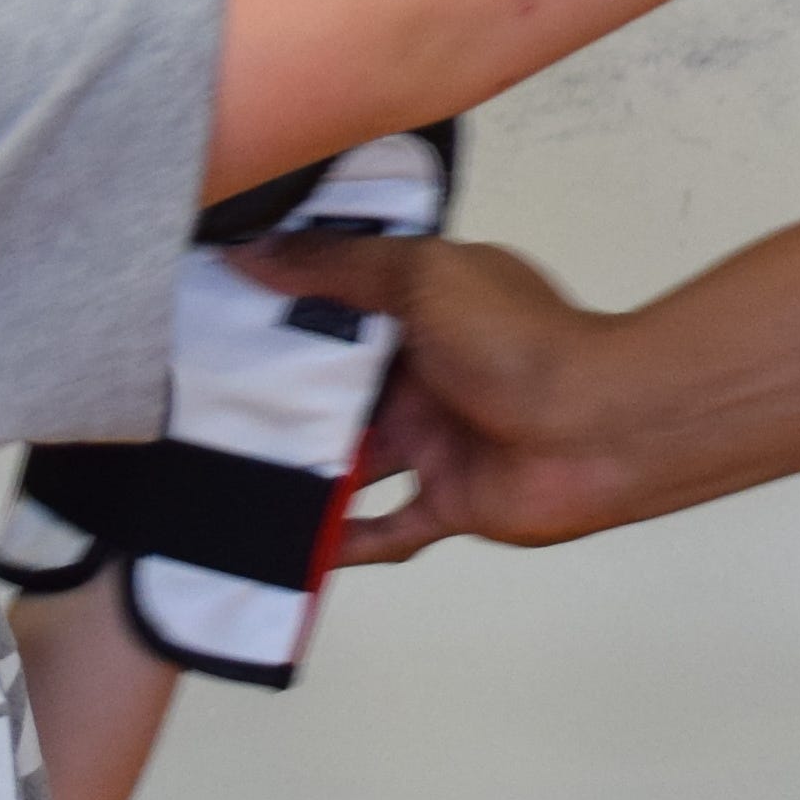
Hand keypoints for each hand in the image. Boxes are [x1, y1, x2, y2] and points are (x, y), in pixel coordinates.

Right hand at [242, 232, 680, 564]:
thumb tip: (254, 253)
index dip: (283, 313)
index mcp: (422, 310)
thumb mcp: (420, 275)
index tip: (214, 318)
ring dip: (301, 470)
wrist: (601, 427)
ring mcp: (439, 440)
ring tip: (225, 478)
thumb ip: (337, 266)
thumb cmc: (521, 342)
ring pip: (353, 460)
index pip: (339, 307)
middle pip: (338, 389)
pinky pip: (385, 528)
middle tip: (198, 406)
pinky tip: (292, 546)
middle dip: (279, 397)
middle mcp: (426, 375)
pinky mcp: (451, 500)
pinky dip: (343, 540)